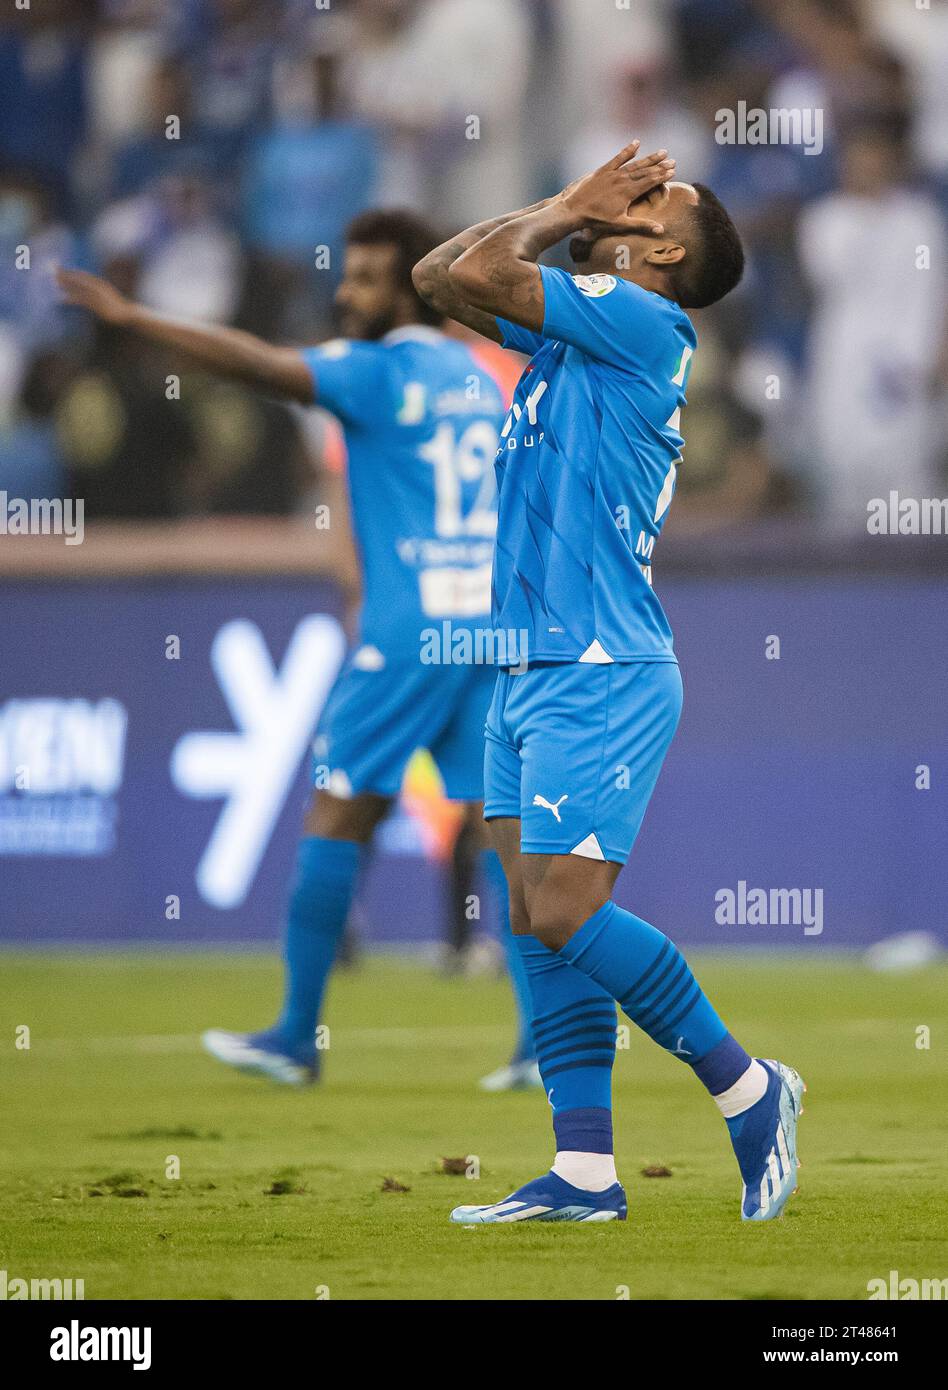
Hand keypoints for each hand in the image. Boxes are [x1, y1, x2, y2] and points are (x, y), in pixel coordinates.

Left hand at [56, 268, 134, 325]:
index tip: (58, 267)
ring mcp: (97, 295)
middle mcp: (97, 286)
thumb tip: (87, 293)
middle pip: (77, 278)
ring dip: (66, 284)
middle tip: (51, 271)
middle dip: (64, 274)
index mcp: (99, 283)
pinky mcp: (96, 305)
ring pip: (78, 287)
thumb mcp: (106, 296)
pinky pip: (80, 300)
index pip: (81, 274)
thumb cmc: (116, 307)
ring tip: (53, 283)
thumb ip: (97, 293)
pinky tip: (61, 299)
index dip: (70, 271)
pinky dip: (70, 298)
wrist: (127, 314)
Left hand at [560, 141, 674, 233]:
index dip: (662, 176)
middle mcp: (623, 180)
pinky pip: (618, 158)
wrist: (575, 210)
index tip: (673, 171)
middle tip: (673, 160)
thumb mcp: (620, 225)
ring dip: (649, 158)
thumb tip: (660, 230)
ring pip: (635, 164)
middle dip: (660, 166)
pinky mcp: (603, 170)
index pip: (650, 181)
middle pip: (645, 171)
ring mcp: (613, 173)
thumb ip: (641, 225)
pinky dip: (628, 150)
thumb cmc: (597, 220)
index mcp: (628, 192)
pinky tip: (637, 143)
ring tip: (662, 152)